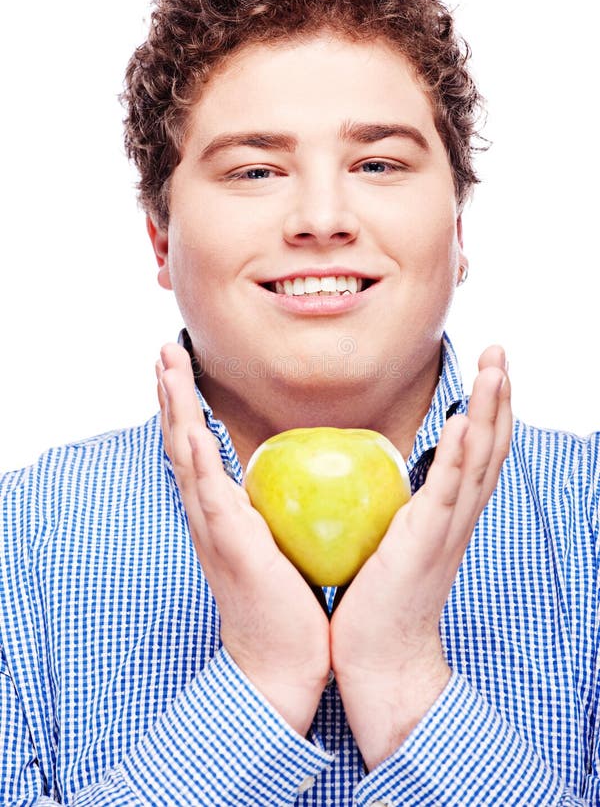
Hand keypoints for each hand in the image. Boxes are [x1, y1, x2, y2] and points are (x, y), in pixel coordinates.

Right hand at [156, 343, 329, 734]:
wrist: (282, 657)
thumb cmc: (289, 598)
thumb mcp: (281, 540)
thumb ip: (281, 505)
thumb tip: (311, 473)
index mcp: (220, 510)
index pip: (198, 446)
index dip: (187, 406)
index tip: (182, 367)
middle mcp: (207, 513)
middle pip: (181, 440)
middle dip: (171, 392)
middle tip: (166, 348)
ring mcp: (212, 527)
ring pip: (186, 456)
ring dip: (175, 409)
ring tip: (167, 367)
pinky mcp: (228, 544)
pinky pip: (210, 495)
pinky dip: (199, 460)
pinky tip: (193, 432)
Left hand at [330, 346, 511, 768]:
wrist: (381, 655)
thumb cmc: (377, 597)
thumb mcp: (391, 539)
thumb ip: (393, 505)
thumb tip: (370, 473)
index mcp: (450, 514)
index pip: (479, 452)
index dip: (489, 410)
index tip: (490, 370)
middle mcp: (459, 516)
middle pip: (491, 446)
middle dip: (500, 397)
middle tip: (502, 352)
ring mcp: (447, 528)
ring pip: (478, 460)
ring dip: (489, 412)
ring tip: (496, 370)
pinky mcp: (426, 541)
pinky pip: (445, 491)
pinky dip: (456, 454)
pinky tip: (461, 421)